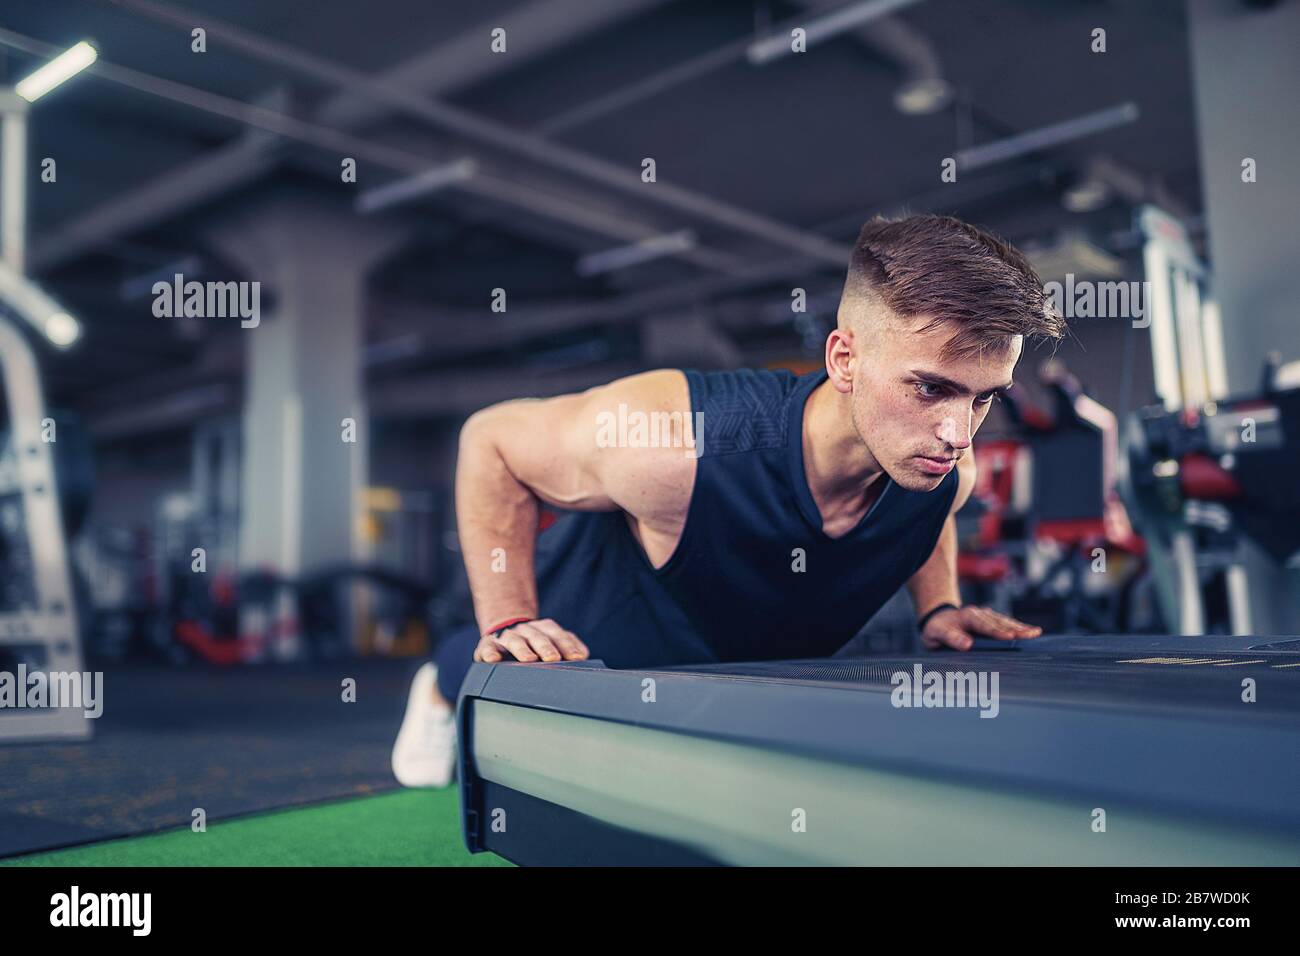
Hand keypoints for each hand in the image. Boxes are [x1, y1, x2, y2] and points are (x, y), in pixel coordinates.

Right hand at [474, 618, 589, 663]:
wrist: (505, 630)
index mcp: (544, 629)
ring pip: (514, 640)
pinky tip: (492, 660)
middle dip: (546, 647)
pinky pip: (487, 648)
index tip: (577, 657)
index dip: (568, 645)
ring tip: (528, 659)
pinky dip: (489, 653)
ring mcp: (506, 636)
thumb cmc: (534, 643)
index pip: (558, 635)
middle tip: (553, 658)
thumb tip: (584, 656)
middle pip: (538, 636)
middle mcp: (526, 630)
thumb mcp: (551, 640)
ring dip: (522, 649)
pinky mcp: (487, 645)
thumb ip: (567, 646)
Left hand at [920, 605, 1041, 650]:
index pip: (984, 626)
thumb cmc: (937, 628)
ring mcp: (987, 616)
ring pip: (1006, 621)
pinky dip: (1019, 627)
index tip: (1009, 638)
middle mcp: (980, 614)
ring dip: (1021, 627)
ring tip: (1035, 633)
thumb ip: (951, 638)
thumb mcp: (936, 634)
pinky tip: (1030, 631)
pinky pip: (1007, 623)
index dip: (997, 632)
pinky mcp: (992, 620)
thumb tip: (967, 645)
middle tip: (1031, 634)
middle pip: (1000, 622)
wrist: (938, 618)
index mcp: (967, 616)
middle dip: (1016, 629)